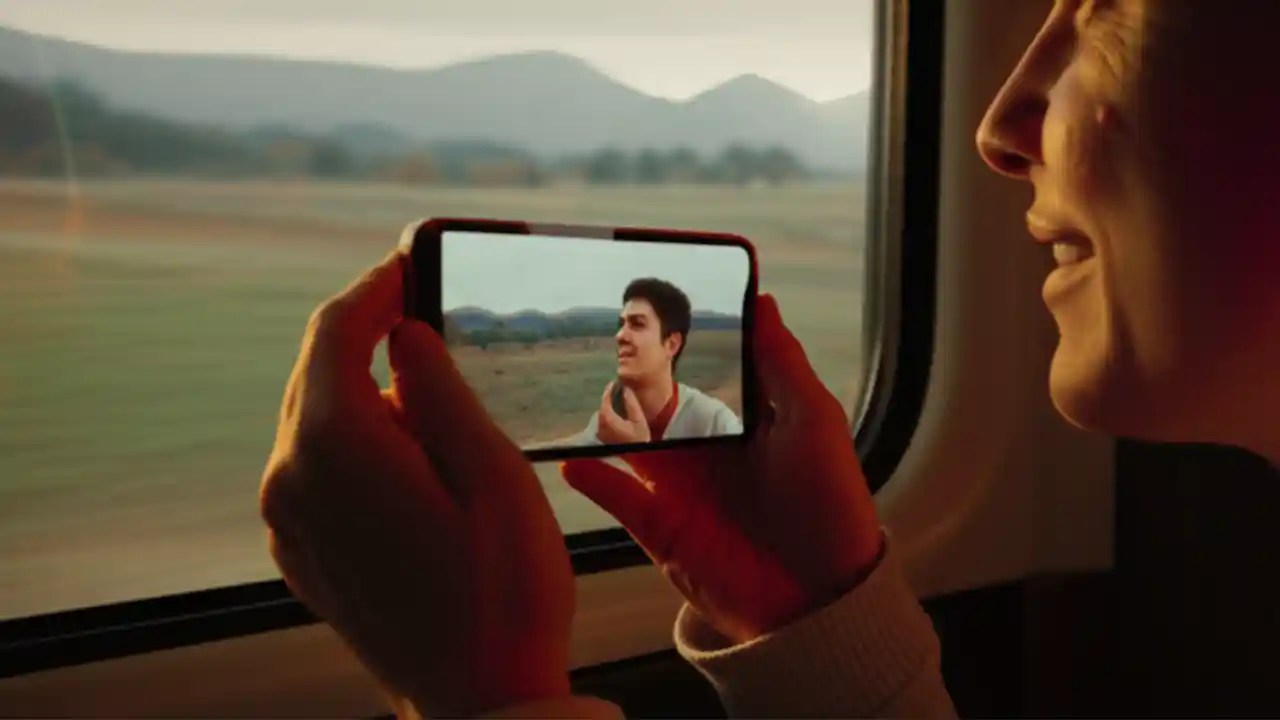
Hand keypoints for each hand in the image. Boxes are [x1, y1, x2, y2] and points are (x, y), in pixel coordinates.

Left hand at [259, 252, 574, 717]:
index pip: (336, 331)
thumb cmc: (504, 593)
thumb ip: (442, 391)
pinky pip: (314, 466)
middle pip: (317, 369)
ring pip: (313, 416)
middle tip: (426, 309)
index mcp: (335, 449)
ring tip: (433, 386)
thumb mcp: (495, 475)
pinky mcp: (299, 551)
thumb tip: (405, 335)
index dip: (375, 287)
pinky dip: (354, 438)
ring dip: (365, 386)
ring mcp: (287, 522)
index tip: (412, 261)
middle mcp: (290, 479)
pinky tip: (410, 450)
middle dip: (369, 331)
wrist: (482, 702)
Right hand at [562, 294, 881, 644]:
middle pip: (655, 407)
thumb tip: (763, 301)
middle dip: (630, 380)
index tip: (647, 308)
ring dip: (606, 423)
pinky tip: (575, 460)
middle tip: (600, 343)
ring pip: (629, 446)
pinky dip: (593, 479)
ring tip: (583, 394)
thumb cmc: (829, 504)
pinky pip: (617, 497)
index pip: (702, 375)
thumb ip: (781, 363)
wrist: (819, 597)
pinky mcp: (660, 528)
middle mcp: (707, 453)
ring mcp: (679, 490)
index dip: (678, 347)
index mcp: (744, 424)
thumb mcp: (813, 421)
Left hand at [596, 381, 650, 443]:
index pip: (605, 400)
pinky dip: (608, 417)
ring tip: (617, 402)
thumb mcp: (639, 419)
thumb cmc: (640, 439)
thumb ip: (631, 403)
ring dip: (608, 408)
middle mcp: (600, 425)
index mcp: (608, 418)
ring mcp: (600, 434)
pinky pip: (603, 424)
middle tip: (616, 391)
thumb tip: (626, 389)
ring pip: (602, 416)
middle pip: (602, 408)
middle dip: (608, 399)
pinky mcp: (602, 440)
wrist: (637, 459)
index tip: (613, 383)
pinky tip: (616, 416)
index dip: (609, 391)